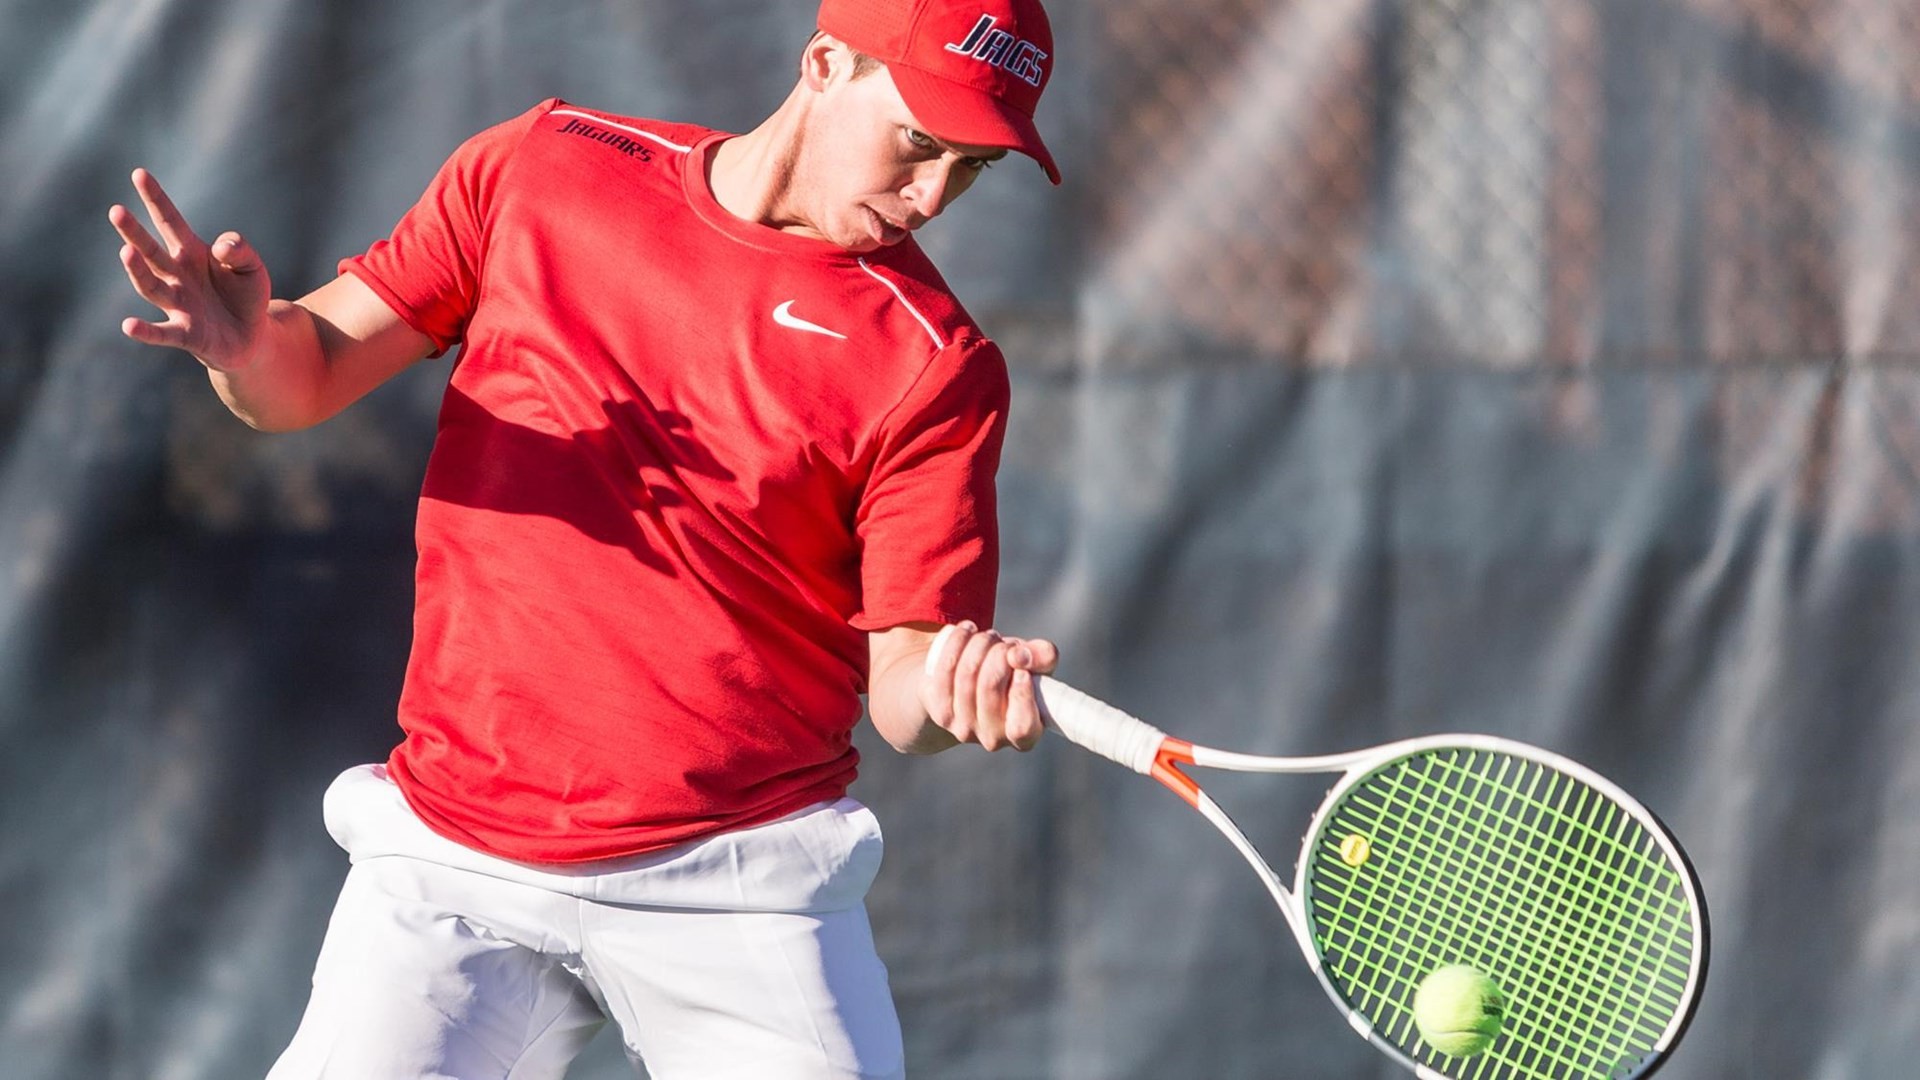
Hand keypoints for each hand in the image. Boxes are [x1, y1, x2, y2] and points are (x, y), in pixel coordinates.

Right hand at [109, 168, 271, 370]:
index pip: (169, 221)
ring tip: (127, 252)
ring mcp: (178, 304)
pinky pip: (162, 333)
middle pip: (151, 250)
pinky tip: (128, 326)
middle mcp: (177, 276)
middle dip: (133, 232)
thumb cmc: (246, 295)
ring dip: (138, 270)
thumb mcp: (251, 266)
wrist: (253, 336)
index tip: (139, 174)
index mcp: (191, 253)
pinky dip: (146, 331)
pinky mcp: (186, 333)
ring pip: (152, 286)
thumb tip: (220, 248)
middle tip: (116, 211)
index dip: (155, 199)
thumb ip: (239, 250)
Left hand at [919, 621, 1059, 750]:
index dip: (1022, 695)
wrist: (970, 680)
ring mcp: (964, 729)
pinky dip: (957, 642)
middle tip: (1003, 643)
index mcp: (1024, 734)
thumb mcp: (1034, 664)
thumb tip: (1021, 656)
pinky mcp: (941, 713)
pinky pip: (945, 669)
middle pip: (990, 686)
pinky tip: (966, 631)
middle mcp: (994, 738)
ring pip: (967, 674)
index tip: (1021, 670)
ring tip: (987, 636)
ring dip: (979, 643)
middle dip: (998, 652)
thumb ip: (1043, 657)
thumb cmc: (1010, 675)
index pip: (1023, 727)